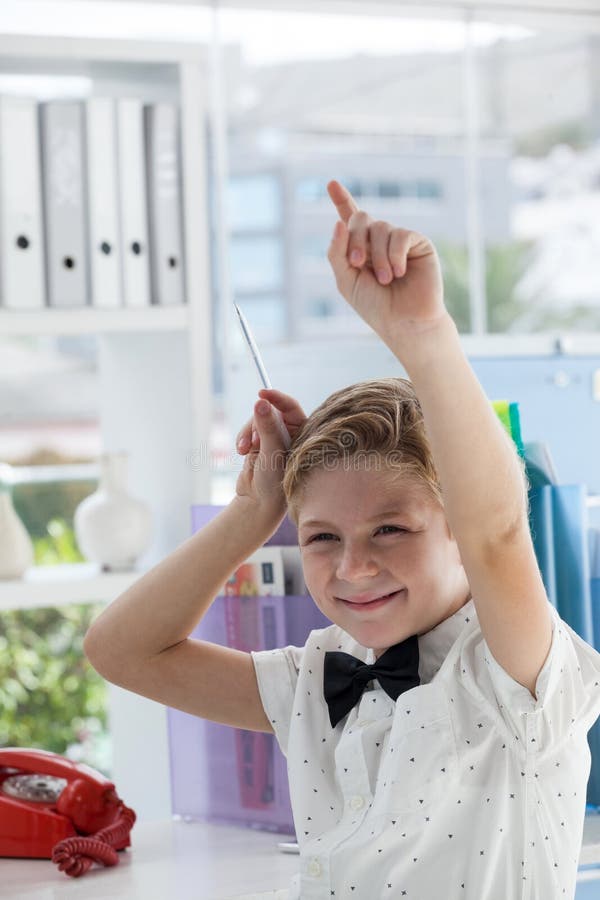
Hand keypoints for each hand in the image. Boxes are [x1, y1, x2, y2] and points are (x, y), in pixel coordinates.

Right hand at [235, 388, 306, 516]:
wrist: (258, 502)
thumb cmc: (274, 482)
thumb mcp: (271, 452)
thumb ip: (267, 427)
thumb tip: (261, 402)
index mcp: (302, 433)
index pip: (290, 407)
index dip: (276, 398)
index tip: (261, 393)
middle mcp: (289, 434)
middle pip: (269, 411)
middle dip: (256, 422)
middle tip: (253, 438)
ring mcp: (273, 437)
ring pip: (256, 419)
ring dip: (247, 432)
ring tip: (244, 449)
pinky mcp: (259, 443)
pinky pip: (248, 430)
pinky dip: (242, 438)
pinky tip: (241, 452)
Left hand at [326, 180, 448, 351]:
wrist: (405, 322)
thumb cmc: (376, 306)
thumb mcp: (346, 280)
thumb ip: (337, 253)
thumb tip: (338, 222)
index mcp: (360, 249)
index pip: (350, 219)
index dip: (342, 200)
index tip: (331, 183)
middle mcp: (379, 241)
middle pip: (361, 218)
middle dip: (355, 238)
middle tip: (357, 263)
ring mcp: (399, 240)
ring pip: (381, 227)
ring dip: (378, 256)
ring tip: (386, 280)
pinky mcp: (418, 243)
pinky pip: (401, 235)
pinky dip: (395, 255)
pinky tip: (399, 273)